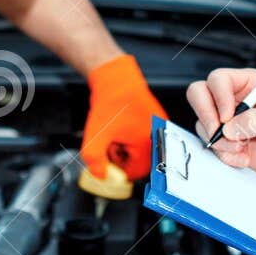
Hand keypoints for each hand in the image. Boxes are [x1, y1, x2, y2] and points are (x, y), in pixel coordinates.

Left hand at [80, 53, 167, 179]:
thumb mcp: (95, 136)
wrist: (117, 78)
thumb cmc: (110, 103)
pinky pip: (145, 137)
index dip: (119, 169)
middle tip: (111, 145)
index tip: (109, 159)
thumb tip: (101, 175)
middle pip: (140, 162)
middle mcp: (159, 137)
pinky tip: (122, 126)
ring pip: (142, 150)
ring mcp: (160, 127)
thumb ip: (95, 161)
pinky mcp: (156, 119)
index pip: (136, 172)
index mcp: (148, 144)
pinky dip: (131, 136)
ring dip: (126, 147)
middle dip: (123, 157)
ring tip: (116, 134)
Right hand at [184, 67, 255, 182]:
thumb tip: (228, 129)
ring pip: (203, 124)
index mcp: (249, 83)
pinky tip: (244, 158)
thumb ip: (253, 122)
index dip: (218, 97)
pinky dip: (224, 155)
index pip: (218, 79)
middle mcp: (235, 99)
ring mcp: (229, 121)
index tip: (228, 117)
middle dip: (207, 118)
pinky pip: (211, 146)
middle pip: (199, 95)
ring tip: (243, 148)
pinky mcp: (228, 141)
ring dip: (220, 142)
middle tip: (220, 133)